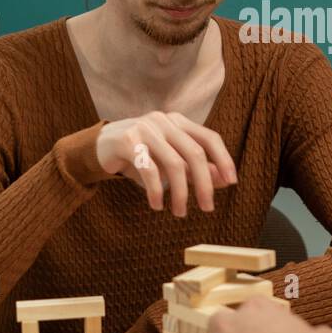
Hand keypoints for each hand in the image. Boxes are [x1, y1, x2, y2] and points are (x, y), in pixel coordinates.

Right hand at [95, 111, 236, 216]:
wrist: (99, 147)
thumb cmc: (141, 155)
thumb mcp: (170, 160)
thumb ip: (196, 168)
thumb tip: (225, 180)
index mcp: (179, 121)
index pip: (210, 137)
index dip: (224, 159)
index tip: (232, 182)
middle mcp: (164, 120)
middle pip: (195, 153)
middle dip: (204, 184)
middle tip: (208, 208)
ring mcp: (145, 128)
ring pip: (173, 164)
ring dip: (180, 193)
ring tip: (179, 212)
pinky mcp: (127, 140)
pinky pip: (149, 170)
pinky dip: (155, 191)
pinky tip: (157, 205)